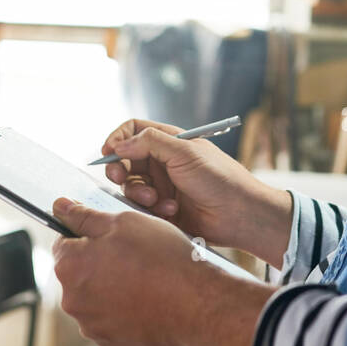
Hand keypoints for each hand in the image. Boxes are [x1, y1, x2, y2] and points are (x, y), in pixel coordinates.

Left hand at [51, 197, 275, 345]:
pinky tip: (146, 298)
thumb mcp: (123, 222)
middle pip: (78, 271)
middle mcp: (72, 299)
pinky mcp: (111, 342)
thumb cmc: (162, 259)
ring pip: (94, 295)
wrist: (196, 304)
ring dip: (110, 285)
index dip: (87, 233)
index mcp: (69, 266)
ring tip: (143, 277)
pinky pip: (109, 318)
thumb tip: (60, 207)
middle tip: (133, 254)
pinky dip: (122, 308)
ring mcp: (91, 324)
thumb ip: (85, 216)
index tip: (110, 235)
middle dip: (98, 261)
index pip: (64, 241)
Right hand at [99, 118, 291, 263]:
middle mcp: (163, 161)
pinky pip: (142, 206)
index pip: (133, 131)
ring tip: (155, 199)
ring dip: (139, 192)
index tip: (108, 152)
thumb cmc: (219, 178)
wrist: (239, 215)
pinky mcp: (163, 208)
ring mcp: (162, 185)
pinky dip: (152, 208)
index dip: (118, 139)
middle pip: (125, 160)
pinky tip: (171, 210)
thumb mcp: (184, 152)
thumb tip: (118, 145)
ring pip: (131, 186)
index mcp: (169, 141)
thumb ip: (149, 143)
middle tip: (119, 177)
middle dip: (120, 169)